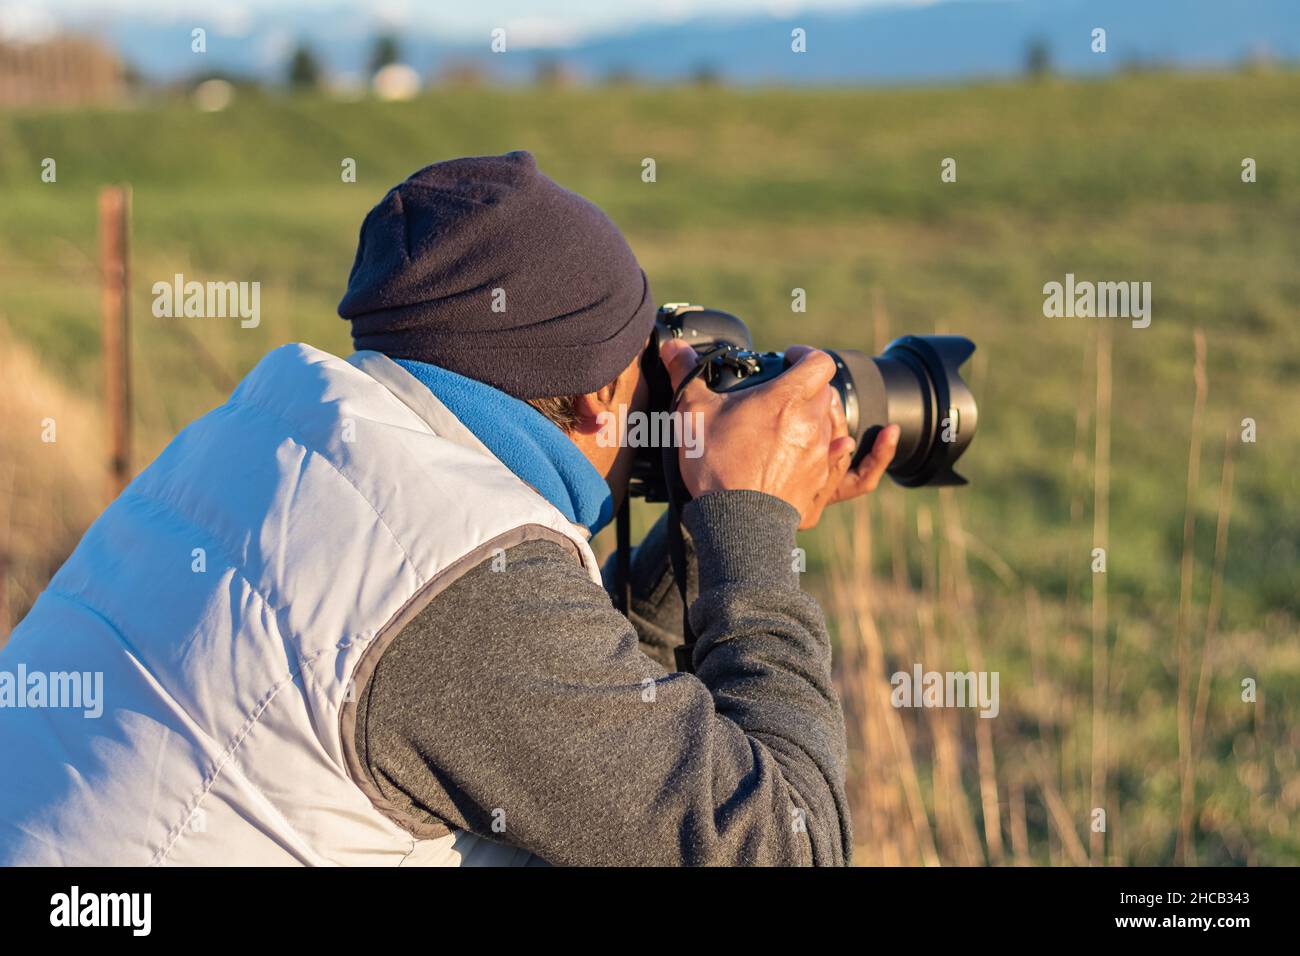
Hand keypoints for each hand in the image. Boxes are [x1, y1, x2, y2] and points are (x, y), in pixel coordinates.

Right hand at [661, 339, 888, 528]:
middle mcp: (812, 422)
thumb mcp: (693, 413)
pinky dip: (824, 449)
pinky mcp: (818, 481)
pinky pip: (832, 458)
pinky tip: (811, 450)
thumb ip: (685, 374)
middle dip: (810, 387)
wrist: (737, 522)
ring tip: (792, 421)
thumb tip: (671, 346)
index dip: (806, 355)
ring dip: (816, 417)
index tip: (789, 360)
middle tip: (784, 392)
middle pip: (827, 391)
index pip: (820, 362)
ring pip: (832, 424)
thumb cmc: (717, 464)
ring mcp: (819, 453)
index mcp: (788, 398)